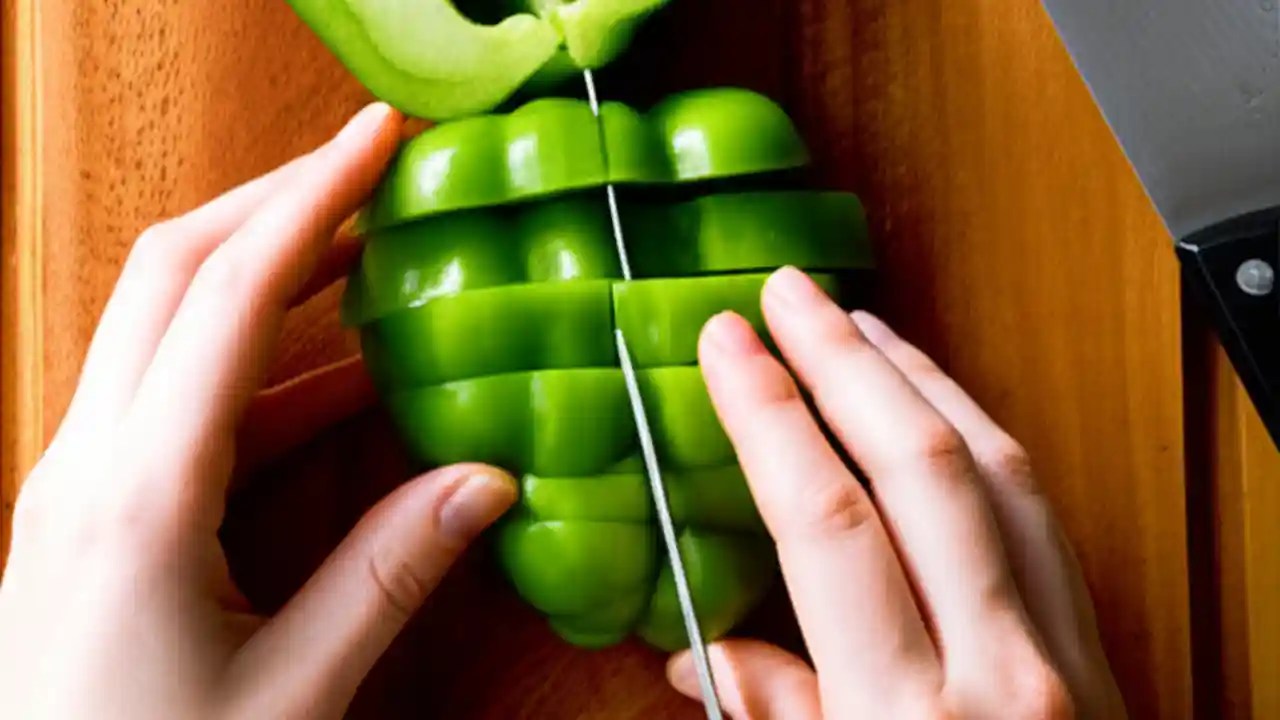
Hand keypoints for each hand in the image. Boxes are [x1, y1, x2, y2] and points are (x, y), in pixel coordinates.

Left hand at [0, 104, 516, 719]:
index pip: (228, 299)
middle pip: (173, 271)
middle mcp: (90, 463)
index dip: (310, 203)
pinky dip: (249, 363)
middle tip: (369, 170)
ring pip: (159, 321)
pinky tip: (333, 382)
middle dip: (274, 201)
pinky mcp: (88, 507)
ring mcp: (77, 480)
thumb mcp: (292, 695)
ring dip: (259, 272)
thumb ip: (390, 576)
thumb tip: (487, 482)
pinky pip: (166, 395)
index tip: (375, 143)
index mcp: (141, 498)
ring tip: (362, 255)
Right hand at [670, 267, 1125, 718]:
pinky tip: (943, 409)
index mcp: (903, 715)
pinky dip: (982, 438)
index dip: (768, 412)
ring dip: (920, 379)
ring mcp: (1064, 654)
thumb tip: (708, 661)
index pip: (825, 518)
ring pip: (998, 468)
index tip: (729, 343)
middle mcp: (999, 669)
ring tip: (861, 328)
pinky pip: (1040, 513)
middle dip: (846, 358)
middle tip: (791, 294)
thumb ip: (777, 717)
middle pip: (921, 462)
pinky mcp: (1099, 653)